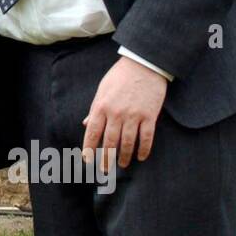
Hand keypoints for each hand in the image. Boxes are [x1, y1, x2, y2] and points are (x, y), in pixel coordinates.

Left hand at [81, 56, 167, 171]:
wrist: (143, 64)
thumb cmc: (119, 77)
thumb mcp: (102, 90)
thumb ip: (94, 109)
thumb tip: (85, 124)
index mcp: (101, 107)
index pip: (92, 133)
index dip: (89, 149)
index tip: (88, 161)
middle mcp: (116, 114)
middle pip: (109, 143)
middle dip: (106, 159)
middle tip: (105, 170)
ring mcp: (133, 116)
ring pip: (127, 143)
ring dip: (124, 157)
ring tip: (122, 165)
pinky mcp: (149, 116)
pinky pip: (146, 138)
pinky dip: (143, 150)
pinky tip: (141, 157)